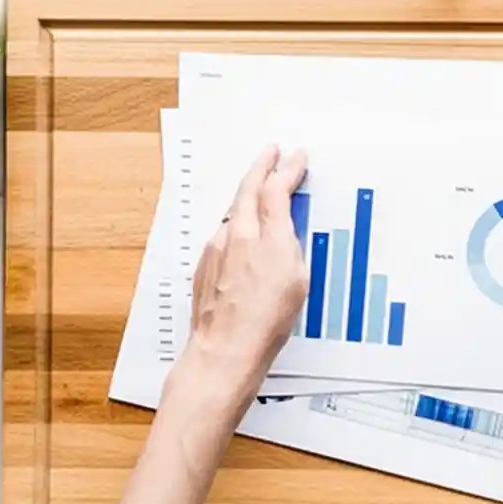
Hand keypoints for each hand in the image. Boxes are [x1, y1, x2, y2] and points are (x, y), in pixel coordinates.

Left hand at [165, 145, 308, 407]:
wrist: (225, 350)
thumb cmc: (264, 323)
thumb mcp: (296, 278)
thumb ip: (289, 243)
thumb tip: (282, 228)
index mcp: (264, 236)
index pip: (275, 189)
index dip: (288, 169)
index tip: (297, 157)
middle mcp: (235, 236)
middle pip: (247, 189)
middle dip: (262, 167)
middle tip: (272, 153)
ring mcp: (216, 251)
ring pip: (233, 211)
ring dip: (247, 195)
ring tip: (259, 187)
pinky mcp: (205, 267)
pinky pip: (223, 234)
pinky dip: (236, 223)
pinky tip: (242, 233)